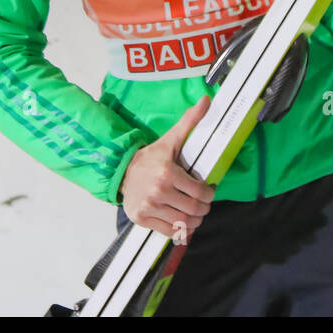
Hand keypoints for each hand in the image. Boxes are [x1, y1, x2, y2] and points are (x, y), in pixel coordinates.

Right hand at [119, 94, 215, 243]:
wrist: (122, 170)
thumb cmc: (151, 157)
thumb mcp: (171, 139)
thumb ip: (191, 121)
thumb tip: (207, 100)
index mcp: (167, 173)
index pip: (200, 192)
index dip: (210, 194)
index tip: (209, 191)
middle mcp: (157, 192)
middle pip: (194, 210)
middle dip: (204, 209)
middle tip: (204, 204)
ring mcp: (149, 207)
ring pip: (183, 223)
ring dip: (195, 221)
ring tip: (195, 213)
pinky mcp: (142, 219)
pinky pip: (168, 231)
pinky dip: (180, 230)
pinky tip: (182, 222)